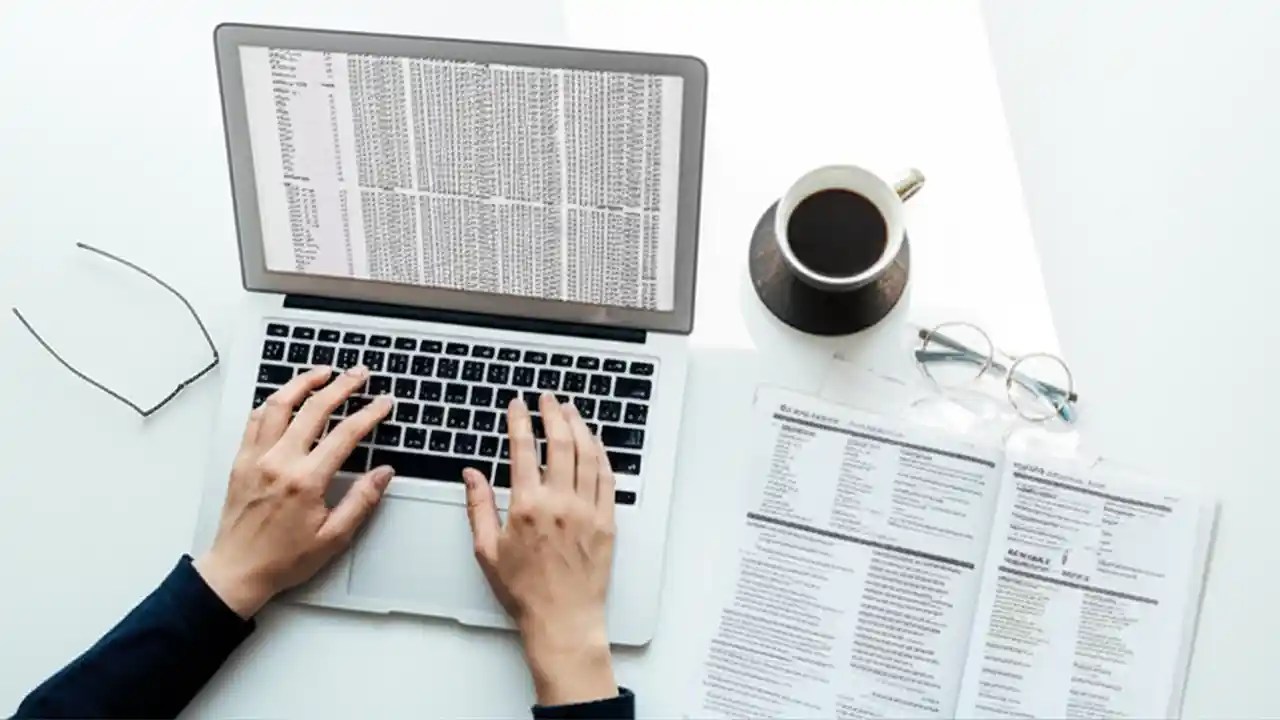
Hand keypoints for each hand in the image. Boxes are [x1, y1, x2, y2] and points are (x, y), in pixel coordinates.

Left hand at [194, 365, 393, 617]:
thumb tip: (383, 473)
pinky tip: (285, 397)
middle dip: (342, 386)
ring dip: (303, 383)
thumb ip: (362, 501)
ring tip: (323, 372)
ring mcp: (257, 458)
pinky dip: (273, 401)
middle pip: (315, 408)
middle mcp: (279, 462)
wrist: (236, 571)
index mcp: (305, 481)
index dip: (369, 414)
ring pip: (280, 404)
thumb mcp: (334, 538)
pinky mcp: (241, 460)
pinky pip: (256, 419)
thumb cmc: (282, 559)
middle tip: (359, 374)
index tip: (383, 403)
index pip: (346, 434)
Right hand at [463, 393, 618, 705]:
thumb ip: (478, 506)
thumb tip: (471, 475)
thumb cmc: (524, 591)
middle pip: (560, 442)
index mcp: (527, 507)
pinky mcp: (607, 522)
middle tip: (548, 398)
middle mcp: (560, 503)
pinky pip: (607, 478)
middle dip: (553, 413)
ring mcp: (587, 510)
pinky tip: (595, 444)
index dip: (519, 421)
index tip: (517, 406)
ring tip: (572, 410)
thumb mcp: (487, 550)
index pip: (523, 449)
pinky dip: (601, 455)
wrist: (562, 620)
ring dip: (580, 426)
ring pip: (588, 455)